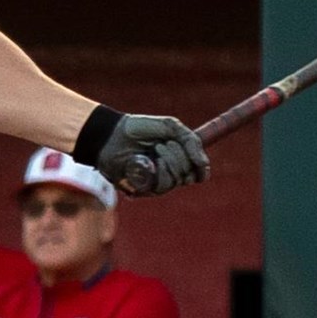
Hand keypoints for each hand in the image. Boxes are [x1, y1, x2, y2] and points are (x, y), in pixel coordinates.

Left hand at [95, 114, 209, 194]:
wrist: (112, 134)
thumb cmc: (140, 129)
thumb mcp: (170, 128)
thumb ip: (191, 142)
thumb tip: (204, 164)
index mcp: (177, 161)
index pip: (198, 174)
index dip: (200, 167)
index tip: (197, 158)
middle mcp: (168, 174)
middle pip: (189, 175)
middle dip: (179, 155)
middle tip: (162, 143)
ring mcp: (156, 183)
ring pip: (175, 181)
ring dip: (169, 161)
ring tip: (155, 148)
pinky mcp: (143, 189)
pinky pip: (160, 186)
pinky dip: (158, 171)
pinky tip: (147, 160)